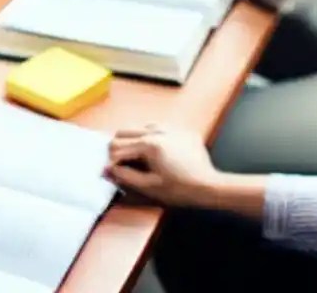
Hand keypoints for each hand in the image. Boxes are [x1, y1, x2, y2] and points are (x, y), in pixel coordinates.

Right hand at [106, 124, 221, 206]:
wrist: (208, 186)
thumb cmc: (180, 189)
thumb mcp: (148, 186)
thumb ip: (124, 176)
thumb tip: (108, 169)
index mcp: (149, 144)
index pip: (116, 146)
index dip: (111, 162)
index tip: (113, 172)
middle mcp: (158, 130)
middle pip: (123, 132)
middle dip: (118, 148)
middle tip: (123, 165)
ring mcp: (170, 128)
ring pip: (140, 128)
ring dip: (134, 142)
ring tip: (141, 161)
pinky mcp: (181, 130)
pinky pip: (158, 129)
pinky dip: (151, 139)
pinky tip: (158, 155)